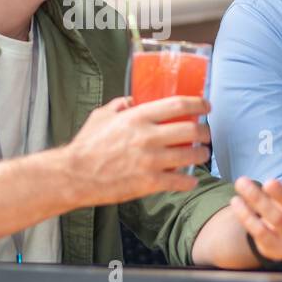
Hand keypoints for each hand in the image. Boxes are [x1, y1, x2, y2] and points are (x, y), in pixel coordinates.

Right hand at [63, 95, 210, 204]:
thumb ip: (119, 105)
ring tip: (201, 154)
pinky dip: (189, 181)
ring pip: (190, 156)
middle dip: (205, 132)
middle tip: (206, 134)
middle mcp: (148, 137)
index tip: (206, 106)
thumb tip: (132, 99)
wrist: (75, 174)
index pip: (179, 105)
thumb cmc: (86, 145)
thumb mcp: (101, 116)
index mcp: (138, 117)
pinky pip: (179, 181)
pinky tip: (191, 180)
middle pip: (192, 131)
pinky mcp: (149, 183)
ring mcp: (151, 161)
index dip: (198, 104)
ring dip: (201, 155)